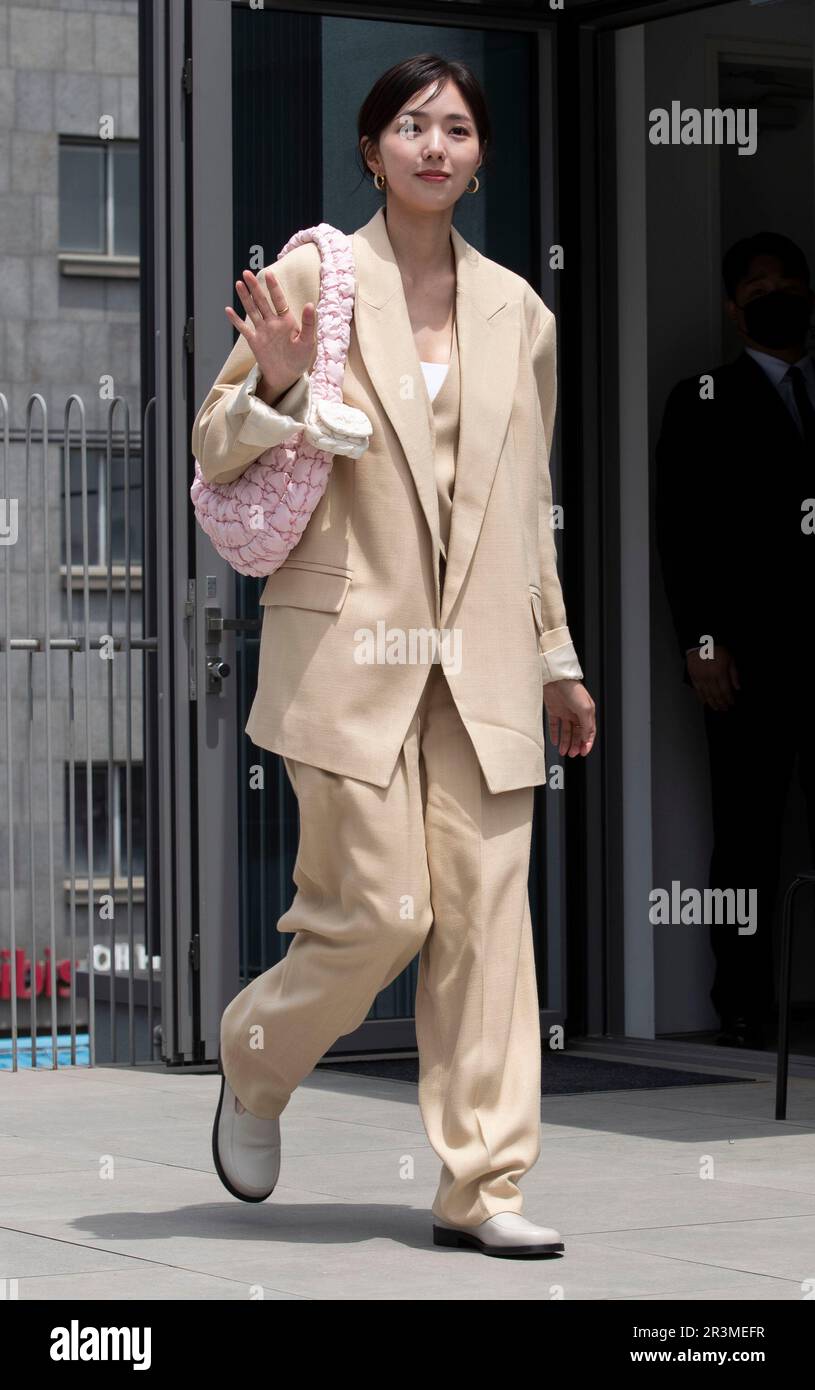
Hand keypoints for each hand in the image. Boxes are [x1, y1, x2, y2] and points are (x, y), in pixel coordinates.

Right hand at [225, 268, 315, 396]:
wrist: (286, 377)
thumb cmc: (299, 360)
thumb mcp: (307, 342)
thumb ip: (308, 323)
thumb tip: (311, 304)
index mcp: (286, 321)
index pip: (279, 300)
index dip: (273, 287)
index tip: (269, 273)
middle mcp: (273, 323)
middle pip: (262, 301)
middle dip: (255, 287)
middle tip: (246, 273)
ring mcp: (262, 331)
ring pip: (252, 311)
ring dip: (245, 298)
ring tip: (239, 284)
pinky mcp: (254, 342)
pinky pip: (243, 329)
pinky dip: (236, 320)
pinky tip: (228, 310)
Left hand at [543, 679, 595, 756]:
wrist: (555, 678)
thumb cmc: (572, 689)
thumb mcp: (584, 709)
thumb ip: (587, 725)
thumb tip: (586, 739)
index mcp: (587, 712)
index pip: (589, 732)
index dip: (587, 743)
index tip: (583, 752)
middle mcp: (576, 712)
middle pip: (577, 733)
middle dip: (575, 745)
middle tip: (572, 754)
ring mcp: (565, 711)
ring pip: (566, 731)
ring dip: (565, 742)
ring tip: (563, 751)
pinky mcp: (554, 710)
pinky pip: (555, 725)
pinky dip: (555, 734)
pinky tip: (555, 742)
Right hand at [686, 645, 739, 710]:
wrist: (701, 643)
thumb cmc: (718, 650)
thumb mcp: (730, 660)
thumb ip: (734, 675)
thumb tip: (737, 688)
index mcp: (720, 673)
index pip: (725, 691)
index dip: (729, 699)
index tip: (732, 703)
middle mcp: (710, 678)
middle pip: (716, 695)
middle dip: (721, 703)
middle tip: (725, 709)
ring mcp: (700, 678)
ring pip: (706, 695)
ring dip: (712, 703)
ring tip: (716, 708)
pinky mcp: (693, 677)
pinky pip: (697, 690)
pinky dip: (701, 698)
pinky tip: (705, 702)